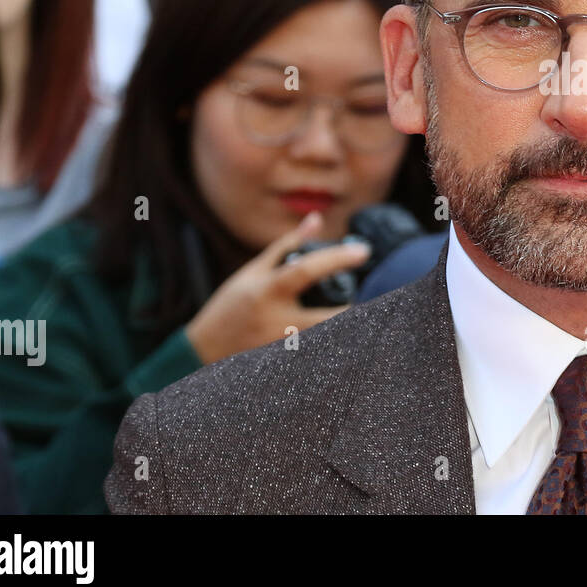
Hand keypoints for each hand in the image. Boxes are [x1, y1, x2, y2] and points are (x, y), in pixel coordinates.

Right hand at [184, 212, 370, 363]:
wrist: (201, 354)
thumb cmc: (229, 306)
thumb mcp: (253, 271)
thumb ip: (287, 245)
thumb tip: (317, 219)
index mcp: (267, 291)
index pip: (305, 270)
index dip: (336, 259)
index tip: (364, 250)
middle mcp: (276, 321)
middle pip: (327, 317)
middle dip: (358, 310)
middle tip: (385, 297)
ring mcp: (282, 348)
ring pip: (328, 342)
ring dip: (352, 332)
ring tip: (376, 320)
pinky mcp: (286, 367)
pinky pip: (321, 359)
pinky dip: (339, 350)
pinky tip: (357, 343)